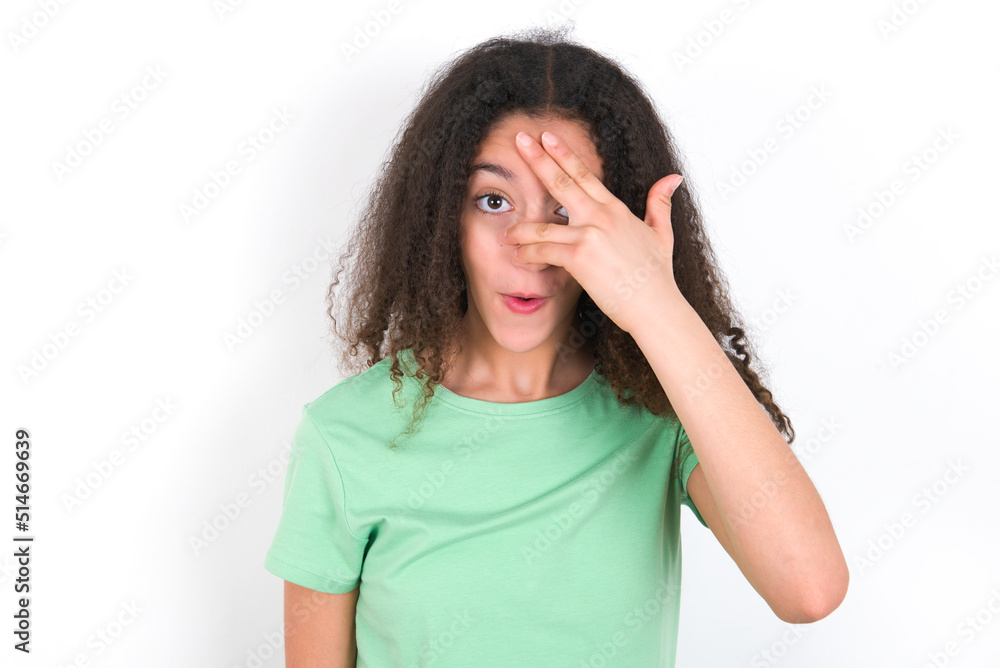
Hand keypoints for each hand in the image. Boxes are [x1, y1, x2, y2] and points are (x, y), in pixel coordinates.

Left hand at [506, 129, 683, 334]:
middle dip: (538, 159)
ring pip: (543, 225)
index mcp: (615, 209)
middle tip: (519, 140)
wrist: (655, 306)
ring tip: (506, 233)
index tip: (546, 137)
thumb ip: (660, 203)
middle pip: (562, 182)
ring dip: (520, 229)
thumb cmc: (656, 276)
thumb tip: (673, 178)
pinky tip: (519, 257)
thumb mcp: (662, 233)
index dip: (563, 154)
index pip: (584, 174)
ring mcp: (589, 235)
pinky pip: (544, 251)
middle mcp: (601, 216)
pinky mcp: (580, 258)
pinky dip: (528, 254)